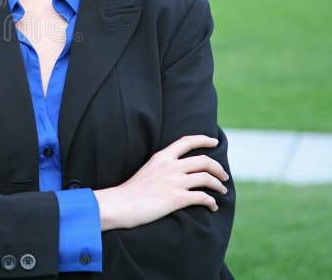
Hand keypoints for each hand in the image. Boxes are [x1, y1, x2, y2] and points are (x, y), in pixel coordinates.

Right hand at [95, 135, 228, 230]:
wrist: (121, 204)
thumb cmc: (132, 191)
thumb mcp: (147, 169)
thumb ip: (162, 166)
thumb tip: (178, 170)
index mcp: (161, 157)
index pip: (186, 141)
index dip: (203, 139)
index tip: (214, 141)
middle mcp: (170, 166)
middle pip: (204, 161)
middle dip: (218, 168)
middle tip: (224, 176)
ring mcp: (174, 182)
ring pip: (207, 178)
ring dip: (219, 185)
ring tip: (222, 191)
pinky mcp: (177, 198)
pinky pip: (203, 197)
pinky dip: (212, 202)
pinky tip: (213, 207)